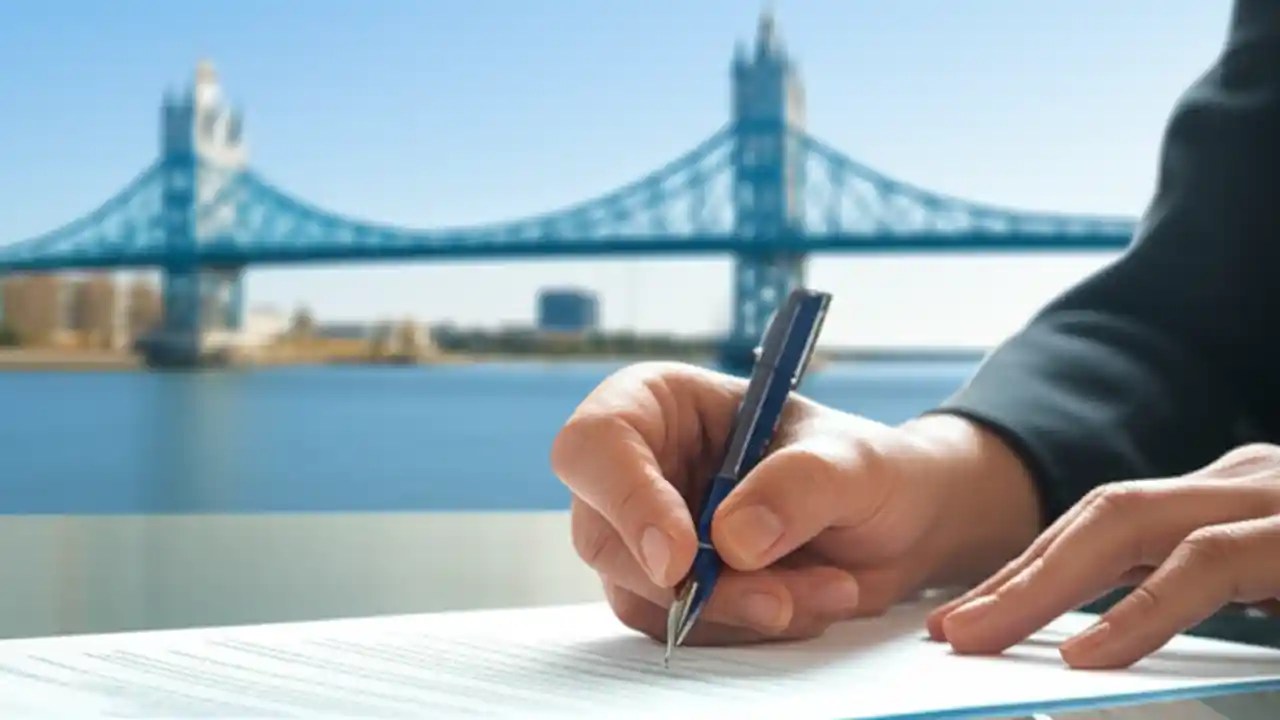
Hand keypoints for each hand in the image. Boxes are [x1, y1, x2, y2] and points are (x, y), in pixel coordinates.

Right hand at [550, 361, 1040, 645]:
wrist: (898, 524)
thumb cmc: (866, 466)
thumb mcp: (850, 460)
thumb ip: (796, 486)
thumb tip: (730, 541)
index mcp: (661, 404)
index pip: (596, 443)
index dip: (623, 498)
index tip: (678, 556)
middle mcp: (642, 467)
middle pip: (602, 533)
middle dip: (690, 581)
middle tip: (775, 599)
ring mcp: (649, 533)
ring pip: (642, 594)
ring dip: (733, 609)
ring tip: (823, 589)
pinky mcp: (672, 590)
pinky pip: (679, 627)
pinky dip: (744, 627)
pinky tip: (807, 601)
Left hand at [927, 443, 1279, 668]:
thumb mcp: (1276, 582)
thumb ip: (1203, 592)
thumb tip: (1110, 641)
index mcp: (1224, 496)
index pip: (1103, 526)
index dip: (1030, 572)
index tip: (969, 617)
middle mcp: (1238, 485)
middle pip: (1097, 518)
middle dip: (1015, 577)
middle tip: (950, 632)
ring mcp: (1268, 501)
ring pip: (1127, 524)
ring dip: (1041, 585)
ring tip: (981, 636)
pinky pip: (1204, 564)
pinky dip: (1139, 610)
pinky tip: (1088, 652)